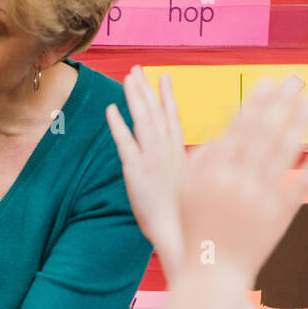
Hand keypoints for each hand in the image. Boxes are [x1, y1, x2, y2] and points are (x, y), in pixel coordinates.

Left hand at [106, 68, 185, 284]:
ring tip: (127, 78)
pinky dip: (118, 125)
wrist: (182, 239)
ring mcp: (152, 160)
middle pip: (157, 113)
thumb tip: (197, 163)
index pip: (174, 119)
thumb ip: (192, 172)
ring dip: (134, 98)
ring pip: (143, 121)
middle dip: (147, 89)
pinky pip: (125, 143)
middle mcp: (168, 153)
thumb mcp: (196, 190)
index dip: (168, 96)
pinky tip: (111, 109)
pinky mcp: (136, 173)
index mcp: (182, 156)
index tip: (164, 77)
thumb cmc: (189, 221)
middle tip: (138, 69)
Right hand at [179, 77, 307, 286]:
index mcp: (213, 172)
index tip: (268, 82)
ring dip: (299, 123)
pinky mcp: (279, 217)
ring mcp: (260, 199)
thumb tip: (227, 126)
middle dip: (281, 103)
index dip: (255, 103)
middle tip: (296, 80)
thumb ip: (204, 157)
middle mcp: (238, 182)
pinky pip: (301, 185)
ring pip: (284, 153)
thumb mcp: (188, 189)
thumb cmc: (197, 227)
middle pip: (264, 133)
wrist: (212, 272)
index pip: (238, 128)